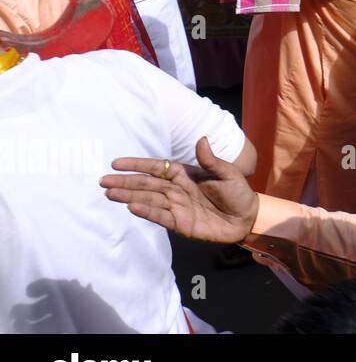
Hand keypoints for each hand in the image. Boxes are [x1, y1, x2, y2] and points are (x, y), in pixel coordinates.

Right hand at [101, 137, 259, 244]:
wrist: (245, 218)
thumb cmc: (237, 192)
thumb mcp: (228, 173)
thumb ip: (211, 160)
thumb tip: (201, 139)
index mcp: (185, 174)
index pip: (156, 167)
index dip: (137, 165)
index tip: (116, 163)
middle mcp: (176, 189)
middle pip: (146, 184)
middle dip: (125, 181)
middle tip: (103, 181)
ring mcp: (175, 206)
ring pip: (148, 199)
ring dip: (129, 196)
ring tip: (110, 193)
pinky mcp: (179, 223)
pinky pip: (159, 216)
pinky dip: (146, 212)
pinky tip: (132, 207)